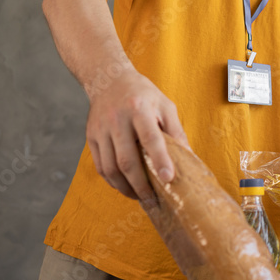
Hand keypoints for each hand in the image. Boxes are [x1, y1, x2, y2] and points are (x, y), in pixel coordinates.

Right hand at [85, 67, 188, 201]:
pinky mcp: (91, 137)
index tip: (168, 178)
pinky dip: (112, 181)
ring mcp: (101, 129)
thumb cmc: (142, 94)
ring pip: (110, 168)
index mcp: (139, 109)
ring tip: (139, 197)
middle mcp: (117, 119)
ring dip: (125, 187)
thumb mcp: (165, 105)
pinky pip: (100, 166)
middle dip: (140, 185)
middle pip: (127, 160)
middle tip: (153, 200)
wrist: (108, 79)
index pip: (150, 138)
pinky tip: (124, 186)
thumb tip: (189, 158)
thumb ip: (176, 131)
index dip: (160, 160)